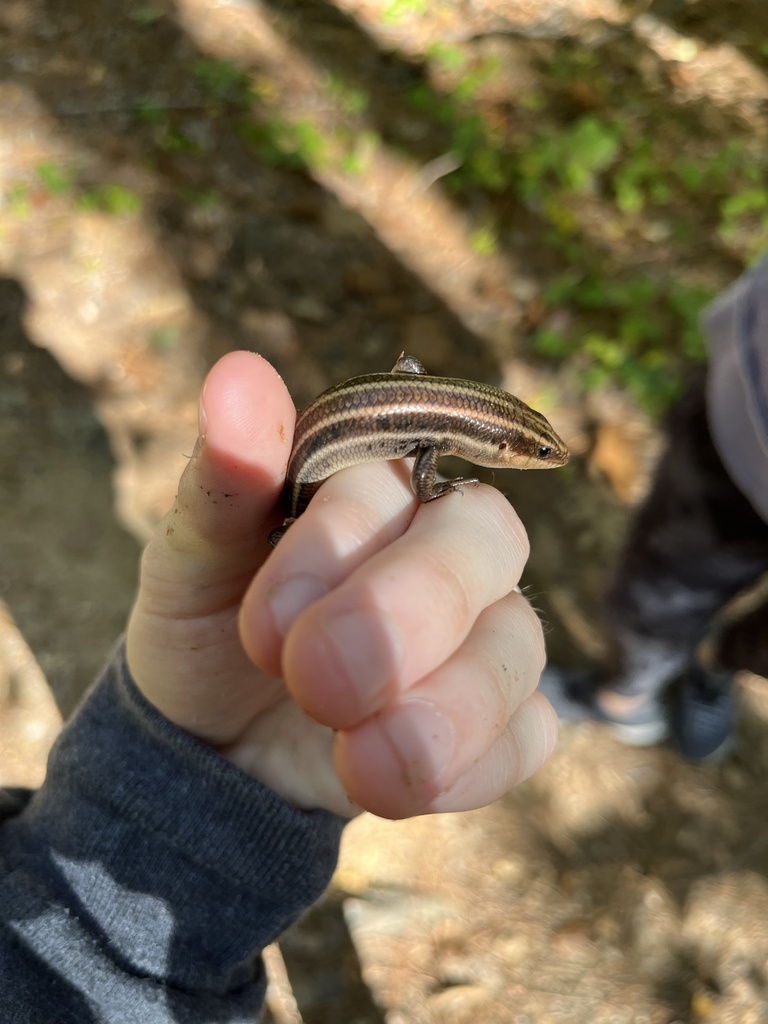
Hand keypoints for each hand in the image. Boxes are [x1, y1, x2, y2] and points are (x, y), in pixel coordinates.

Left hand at [126, 351, 556, 818]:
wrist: (219, 742)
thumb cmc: (211, 627)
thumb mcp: (193, 557)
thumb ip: (226, 476)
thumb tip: (236, 371)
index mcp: (377, 484)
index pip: (397, 473)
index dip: (340, 542)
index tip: (261, 629)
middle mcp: (447, 545)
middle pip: (488, 538)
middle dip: (405, 615)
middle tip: (318, 683)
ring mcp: (486, 631)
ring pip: (519, 643)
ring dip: (444, 709)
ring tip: (356, 763)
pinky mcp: (501, 718)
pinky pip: (529, 732)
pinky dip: (473, 763)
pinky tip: (396, 783)